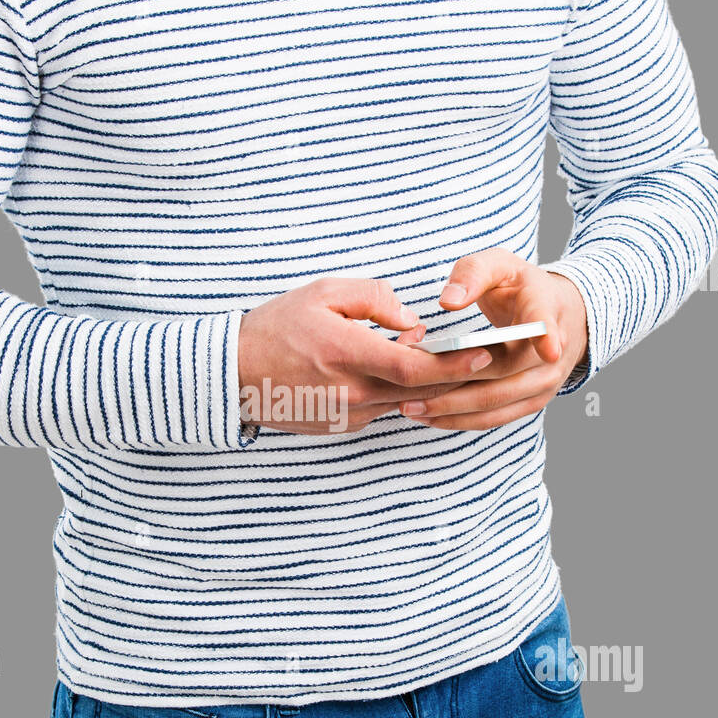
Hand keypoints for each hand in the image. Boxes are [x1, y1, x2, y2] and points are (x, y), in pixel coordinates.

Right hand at [238, 278, 494, 433]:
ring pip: (404, 401)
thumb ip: (374, 299)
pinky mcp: (342, 425)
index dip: (454, 364)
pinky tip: (393, 371)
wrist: (233, 372)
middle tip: (484, 358)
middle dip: (456, 376)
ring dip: (426, 384)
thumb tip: (413, 320)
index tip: (483, 353)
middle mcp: (351, 391)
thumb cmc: (277, 327)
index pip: (415, 367)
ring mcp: (347, 413)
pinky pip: (382, 408)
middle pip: (420, 391)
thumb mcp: (323, 293)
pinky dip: (396, 391)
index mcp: (347, 353)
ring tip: (441, 358)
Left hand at [398, 248, 588, 429]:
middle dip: (457, 383)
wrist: (560, 315)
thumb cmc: (520, 288)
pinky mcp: (531, 403)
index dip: (547, 337)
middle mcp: (552, 354)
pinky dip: (461, 419)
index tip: (547, 349)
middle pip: (504, 374)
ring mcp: (544, 383)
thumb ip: (473, 274)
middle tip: (411, 388)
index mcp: (545, 311)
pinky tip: (430, 417)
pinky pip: (495, 418)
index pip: (547, 325)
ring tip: (411, 407)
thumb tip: (449, 301)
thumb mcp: (500, 265)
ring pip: (496, 402)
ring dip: (452, 409)